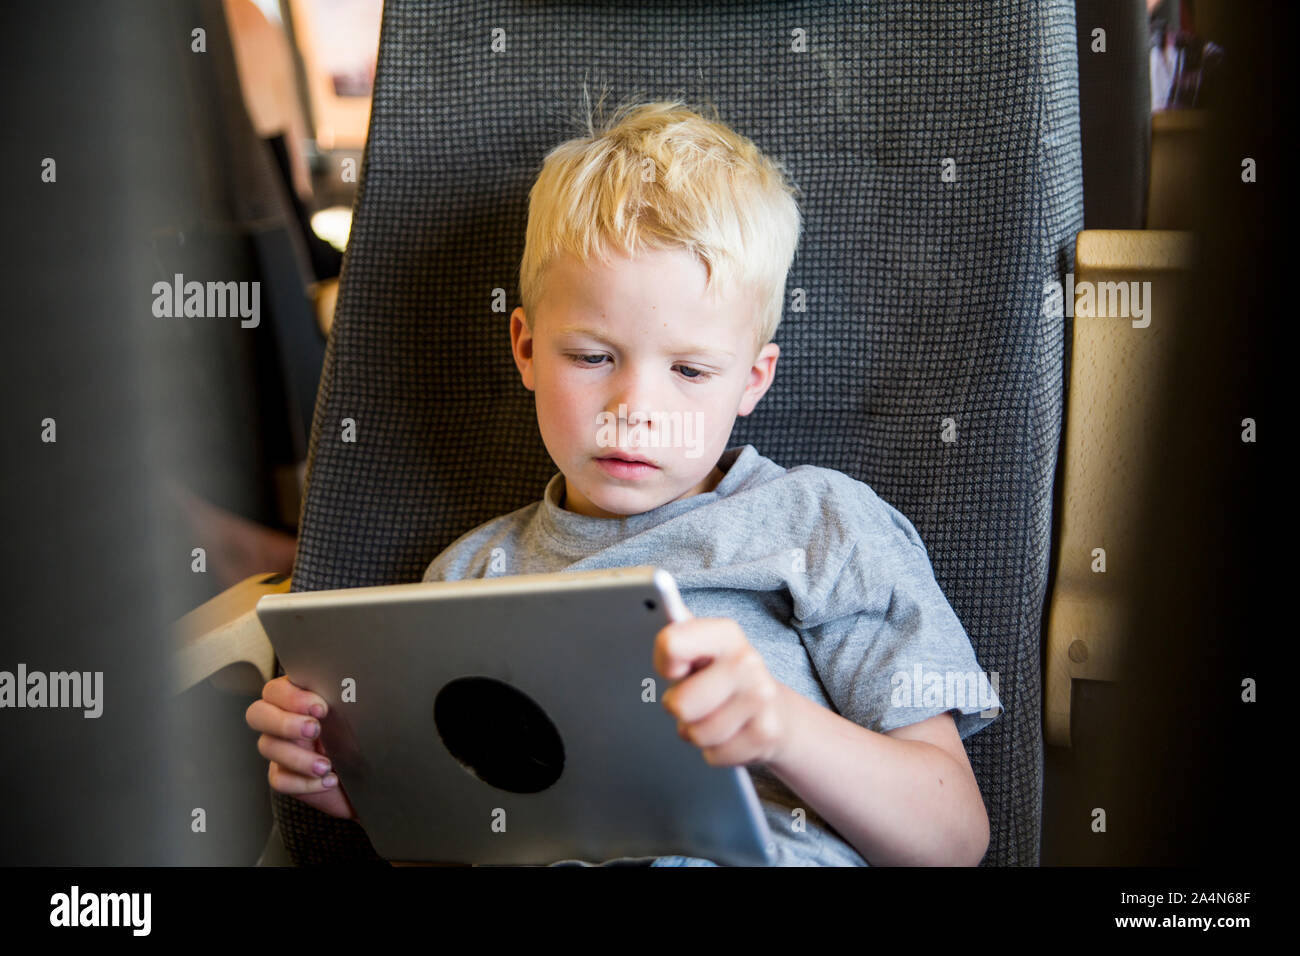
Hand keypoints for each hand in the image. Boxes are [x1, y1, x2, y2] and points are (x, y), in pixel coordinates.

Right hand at [245, 675, 358, 820]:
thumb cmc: (366, 736)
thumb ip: (344, 700)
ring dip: (298, 757)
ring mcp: (281, 748)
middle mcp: (284, 720)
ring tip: (327, 765)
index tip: (321, 707)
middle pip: (258, 714)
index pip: (276, 690)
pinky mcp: (285, 776)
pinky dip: (303, 782)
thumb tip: (348, 689)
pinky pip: (279, 779)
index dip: (291, 697)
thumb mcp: (358, 714)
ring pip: (267, 746)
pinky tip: (327, 781)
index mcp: (300, 697)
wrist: (376, 775)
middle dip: (284, 722)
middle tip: (315, 730)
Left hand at [653, 615, 790, 767]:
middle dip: (680, 708)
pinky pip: (714, 755)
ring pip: (696, 734)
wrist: (775, 712)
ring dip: (697, 732)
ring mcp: (761, 698)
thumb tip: (648, 600)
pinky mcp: (767, 734)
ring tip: (713, 715)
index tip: (674, 669)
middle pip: (680, 704)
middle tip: (695, 699)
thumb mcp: (703, 650)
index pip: (671, 644)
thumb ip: (678, 633)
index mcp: (725, 633)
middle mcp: (747, 661)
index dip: (664, 664)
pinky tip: (729, 733)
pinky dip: (715, 751)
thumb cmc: (723, 678)